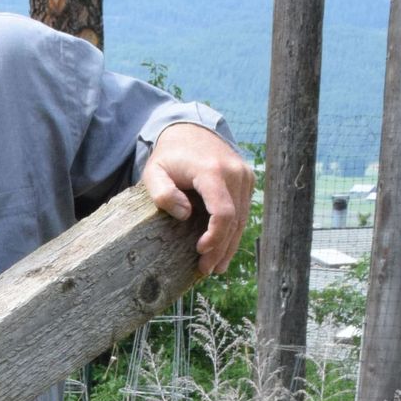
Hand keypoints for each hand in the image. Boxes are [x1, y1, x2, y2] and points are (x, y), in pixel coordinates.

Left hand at [142, 123, 253, 276]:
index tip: (200, 251)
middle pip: (235, 220)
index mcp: (213, 171)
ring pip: (243, 218)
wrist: (190, 130)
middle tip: (206, 270)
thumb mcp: (154, 172)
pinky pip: (243, 211)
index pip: (223, 212)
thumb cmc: (169, 156)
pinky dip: (234, 231)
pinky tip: (224, 250)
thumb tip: (185, 214)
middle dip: (221, 248)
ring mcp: (244, 176)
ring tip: (216, 267)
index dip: (215, 236)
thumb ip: (163, 193)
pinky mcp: (246, 180)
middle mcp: (235, 173)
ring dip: (230, 245)